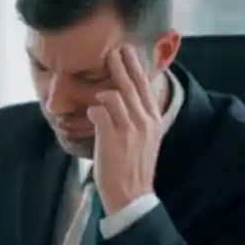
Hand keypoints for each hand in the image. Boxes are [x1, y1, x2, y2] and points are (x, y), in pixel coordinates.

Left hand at [88, 46, 163, 214]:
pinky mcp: (112, 136)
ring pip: (113, 95)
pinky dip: (92, 112)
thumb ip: (139, 119)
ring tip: (96, 89)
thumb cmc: (134, 166)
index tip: (129, 52)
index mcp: (154, 119)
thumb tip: (124, 101)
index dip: (137, 67)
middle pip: (130, 84)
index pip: (146, 86)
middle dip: (121, 64)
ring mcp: (129, 127)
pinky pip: (98, 112)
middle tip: (113, 51)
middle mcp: (144, 120)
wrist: (131, 193)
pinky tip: (90, 116)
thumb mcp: (146, 138)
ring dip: (101, 92)